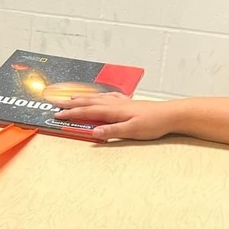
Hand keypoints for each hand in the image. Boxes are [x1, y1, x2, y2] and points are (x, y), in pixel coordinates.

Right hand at [54, 96, 174, 140]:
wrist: (172, 114)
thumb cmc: (154, 124)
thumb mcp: (132, 131)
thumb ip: (112, 131)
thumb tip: (93, 132)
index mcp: (114, 111)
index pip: (88, 112)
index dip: (71, 113)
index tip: (57, 115)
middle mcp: (116, 105)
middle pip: (89, 102)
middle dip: (72, 103)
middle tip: (56, 103)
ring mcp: (123, 103)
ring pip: (98, 98)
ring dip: (84, 98)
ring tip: (73, 97)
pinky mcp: (130, 104)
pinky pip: (110, 97)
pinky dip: (101, 96)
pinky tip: (102, 96)